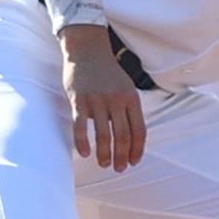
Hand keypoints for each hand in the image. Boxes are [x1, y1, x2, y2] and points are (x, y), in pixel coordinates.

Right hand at [59, 25, 144, 169]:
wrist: (87, 49)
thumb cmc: (107, 72)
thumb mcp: (126, 87)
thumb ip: (129, 109)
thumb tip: (132, 138)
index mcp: (131, 98)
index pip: (139, 130)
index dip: (138, 149)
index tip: (134, 162)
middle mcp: (116, 100)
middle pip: (123, 136)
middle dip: (122, 156)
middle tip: (119, 169)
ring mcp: (97, 100)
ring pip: (104, 134)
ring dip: (105, 154)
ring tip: (103, 163)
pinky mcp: (78, 100)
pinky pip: (80, 126)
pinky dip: (82, 142)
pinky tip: (85, 153)